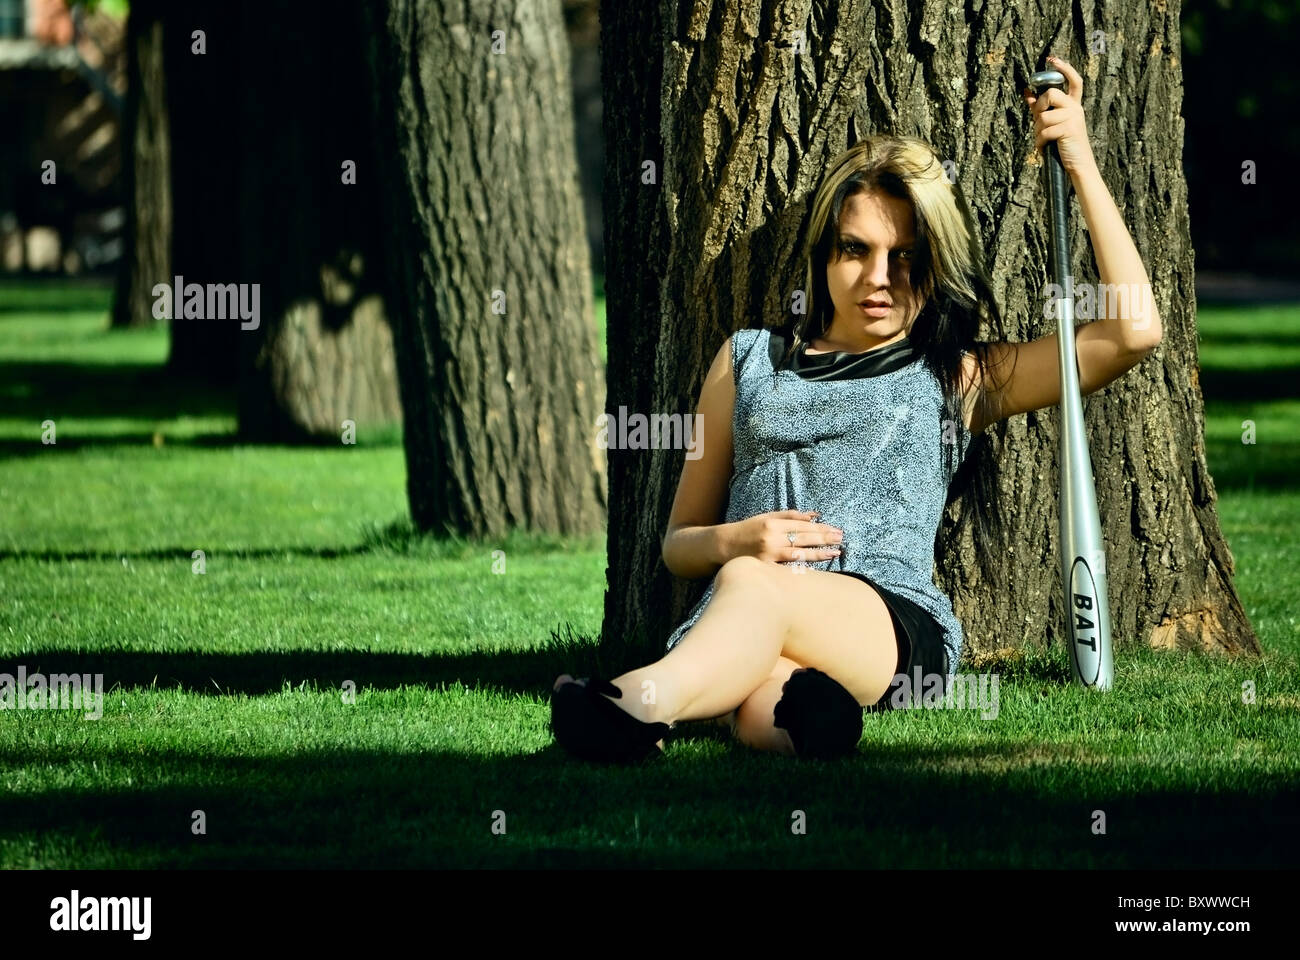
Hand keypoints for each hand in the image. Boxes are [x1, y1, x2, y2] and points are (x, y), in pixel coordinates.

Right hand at [731, 510, 843, 564]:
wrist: (722, 546)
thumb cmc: (747, 530)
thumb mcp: (766, 518)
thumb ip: (790, 516)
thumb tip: (814, 515)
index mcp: (772, 524)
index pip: (802, 525)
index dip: (821, 528)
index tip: (836, 530)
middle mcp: (771, 539)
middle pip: (804, 538)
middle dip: (824, 539)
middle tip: (841, 539)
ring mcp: (769, 555)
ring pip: (799, 554)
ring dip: (819, 553)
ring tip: (835, 552)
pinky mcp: (766, 568)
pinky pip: (788, 568)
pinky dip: (803, 567)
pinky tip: (817, 567)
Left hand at [1024, 56, 1096, 177]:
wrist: (1077, 164)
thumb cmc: (1063, 145)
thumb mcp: (1052, 124)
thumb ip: (1041, 108)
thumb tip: (1027, 92)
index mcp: (1073, 105)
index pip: (1073, 81)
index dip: (1064, 68)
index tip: (1052, 59)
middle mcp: (1076, 108)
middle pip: (1051, 94)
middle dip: (1039, 108)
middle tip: (1039, 121)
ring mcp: (1074, 117)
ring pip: (1043, 116)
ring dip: (1038, 131)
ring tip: (1044, 141)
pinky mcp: (1069, 128)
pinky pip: (1044, 131)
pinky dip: (1039, 142)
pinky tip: (1044, 148)